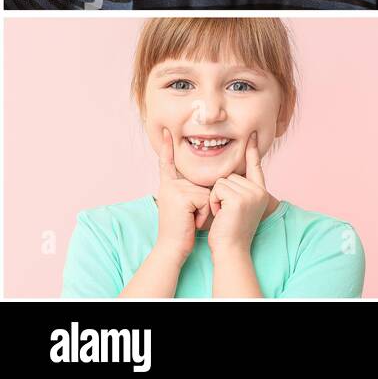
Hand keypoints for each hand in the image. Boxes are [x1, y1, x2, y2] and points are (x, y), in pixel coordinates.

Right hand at [153, 128, 215, 261]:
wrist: (173, 248)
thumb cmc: (183, 228)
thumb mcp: (187, 204)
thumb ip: (192, 189)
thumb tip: (210, 180)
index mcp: (169, 186)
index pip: (168, 163)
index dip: (166, 146)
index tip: (165, 130)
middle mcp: (170, 185)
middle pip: (202, 181)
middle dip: (203, 201)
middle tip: (188, 218)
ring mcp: (175, 190)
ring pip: (207, 190)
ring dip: (205, 208)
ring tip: (191, 220)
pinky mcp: (182, 197)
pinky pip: (207, 198)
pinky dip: (205, 212)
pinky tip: (192, 222)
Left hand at [207, 131, 270, 255]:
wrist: (230, 250)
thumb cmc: (230, 232)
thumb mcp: (239, 208)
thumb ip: (240, 191)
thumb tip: (230, 175)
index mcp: (261, 192)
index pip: (256, 166)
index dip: (252, 150)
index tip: (252, 134)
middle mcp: (259, 190)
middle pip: (231, 175)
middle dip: (222, 192)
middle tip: (225, 212)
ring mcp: (251, 194)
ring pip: (223, 181)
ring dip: (216, 197)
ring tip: (222, 214)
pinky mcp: (239, 199)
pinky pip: (218, 189)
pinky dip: (214, 201)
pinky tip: (220, 214)